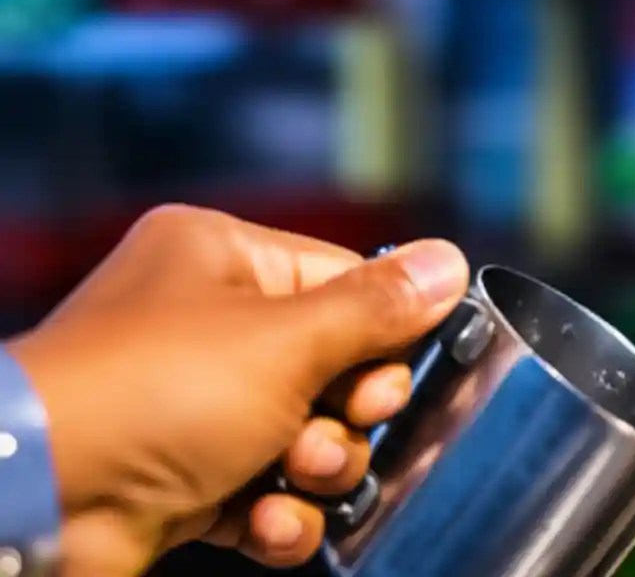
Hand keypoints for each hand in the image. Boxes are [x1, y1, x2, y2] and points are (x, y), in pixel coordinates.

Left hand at [7, 205, 468, 575]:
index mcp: (223, 259)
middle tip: (329, 429)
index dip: (382, 337)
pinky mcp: (188, 476)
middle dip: (347, 415)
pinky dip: (277, 513)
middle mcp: (208, 324)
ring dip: (318, 468)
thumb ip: (377, 309)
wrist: (38, 502)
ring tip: (289, 476)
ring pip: (310, 435)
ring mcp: (195, 404)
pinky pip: (268, 489)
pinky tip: (262, 522)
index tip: (388, 378)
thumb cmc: (152, 393)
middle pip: (336, 368)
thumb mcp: (286, 342)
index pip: (344, 283)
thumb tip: (446, 263)